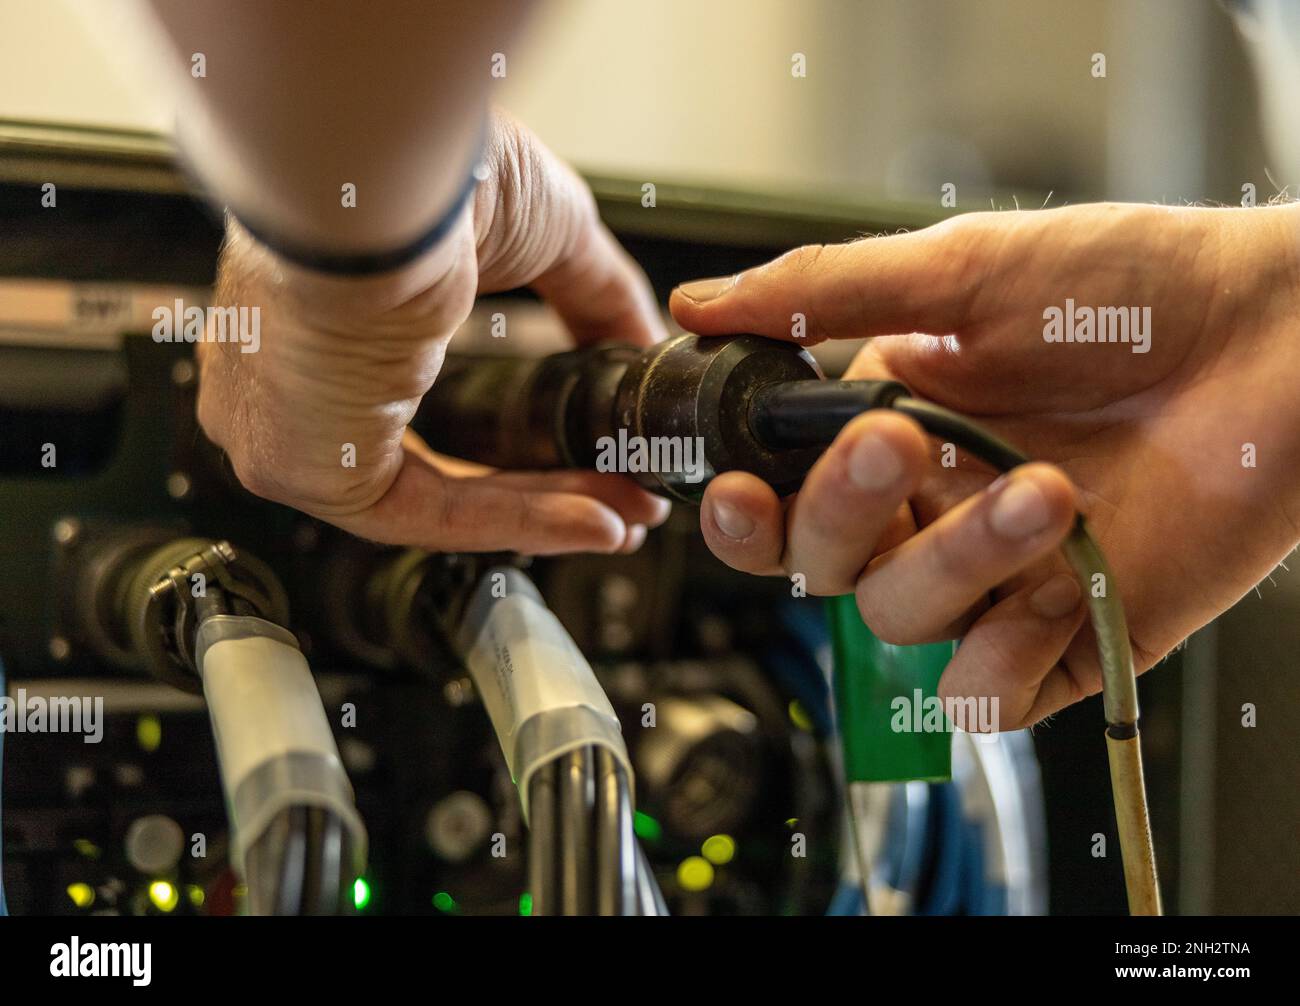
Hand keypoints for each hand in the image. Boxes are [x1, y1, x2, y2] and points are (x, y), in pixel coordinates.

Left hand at [197, 109, 668, 554]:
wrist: (381, 172)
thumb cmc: (427, 167)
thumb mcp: (543, 231)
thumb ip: (591, 297)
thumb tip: (639, 343)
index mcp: (327, 313)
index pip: (430, 405)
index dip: (528, 440)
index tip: (600, 459)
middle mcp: (291, 376)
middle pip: (439, 464)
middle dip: (545, 489)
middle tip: (620, 498)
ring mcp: (283, 423)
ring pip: (434, 497)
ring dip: (545, 511)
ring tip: (626, 512)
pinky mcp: (296, 465)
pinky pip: (424, 514)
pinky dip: (520, 520)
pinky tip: (594, 520)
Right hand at [670, 202, 1299, 726]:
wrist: (1282, 338)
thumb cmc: (1133, 287)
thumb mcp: (965, 269)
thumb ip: (823, 293)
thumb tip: (698, 305)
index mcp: (888, 432)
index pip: (782, 500)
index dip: (747, 513)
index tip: (741, 492)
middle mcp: (931, 512)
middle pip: (827, 568)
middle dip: (848, 513)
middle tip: (902, 441)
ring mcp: (996, 579)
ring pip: (904, 623)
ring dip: (958, 562)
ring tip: (1049, 489)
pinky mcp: (1068, 638)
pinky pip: (984, 696)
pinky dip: (999, 664)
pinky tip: (1056, 592)